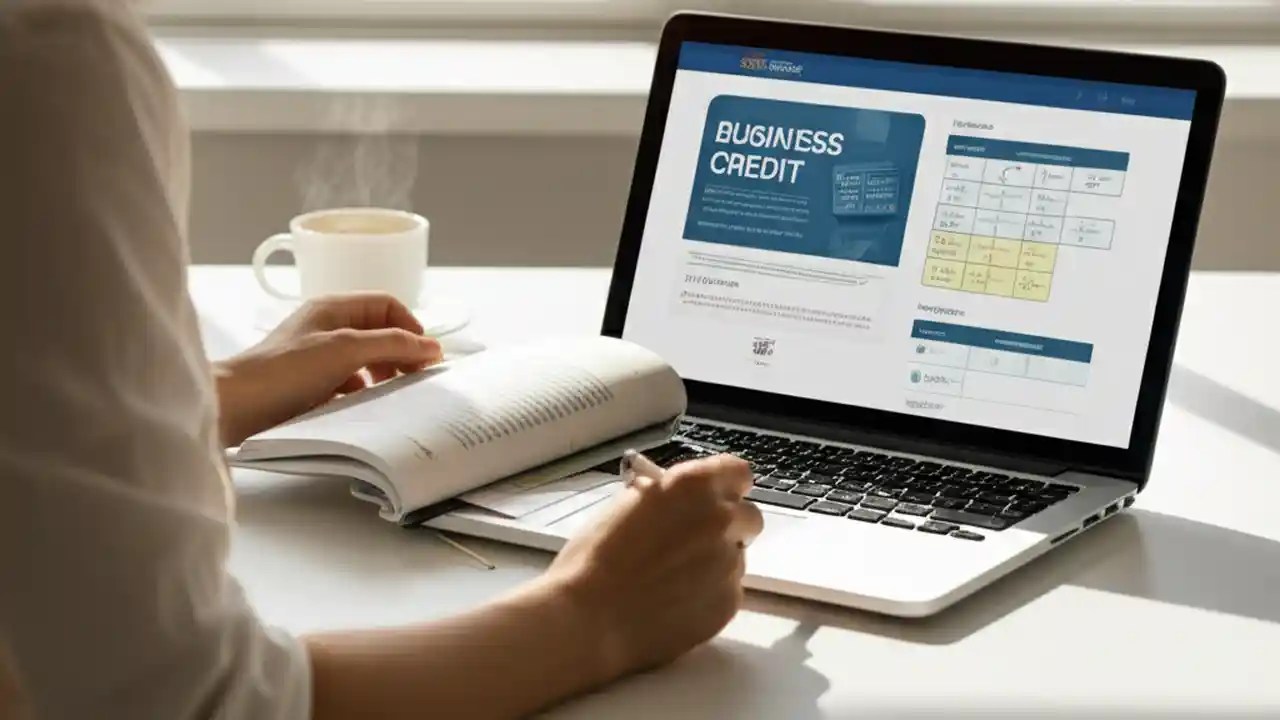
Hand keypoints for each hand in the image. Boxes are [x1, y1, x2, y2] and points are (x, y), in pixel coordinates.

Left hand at [213, 293, 442, 446]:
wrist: (234, 407)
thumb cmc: (285, 371)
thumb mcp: (345, 349)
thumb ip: (392, 343)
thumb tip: (432, 347)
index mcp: (334, 308)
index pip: (387, 305)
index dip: (411, 327)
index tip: (426, 358)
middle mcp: (326, 328)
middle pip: (379, 333)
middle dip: (401, 353)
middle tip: (416, 381)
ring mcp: (317, 357)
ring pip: (366, 361)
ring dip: (383, 375)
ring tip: (392, 395)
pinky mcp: (310, 385)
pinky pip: (348, 385)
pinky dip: (361, 394)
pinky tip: (361, 408)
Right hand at [538, 454, 764, 680]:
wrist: (589, 619)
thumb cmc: (593, 559)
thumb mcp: (625, 506)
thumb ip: (664, 497)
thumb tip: (675, 500)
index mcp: (693, 486)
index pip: (738, 472)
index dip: (726, 486)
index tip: (712, 497)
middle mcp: (721, 520)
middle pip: (748, 516)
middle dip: (728, 525)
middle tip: (694, 540)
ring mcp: (730, 563)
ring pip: (736, 556)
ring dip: (715, 561)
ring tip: (672, 580)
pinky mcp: (729, 603)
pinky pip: (728, 591)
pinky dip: (708, 594)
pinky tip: (673, 603)